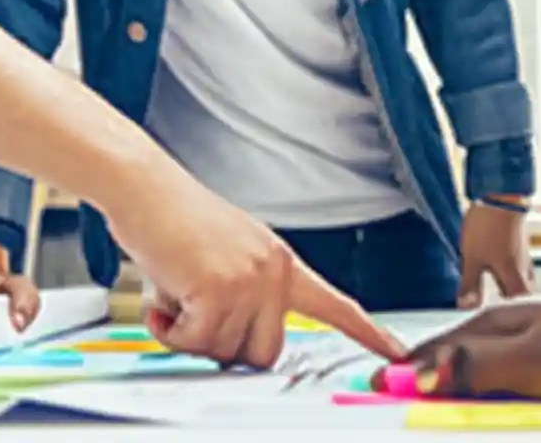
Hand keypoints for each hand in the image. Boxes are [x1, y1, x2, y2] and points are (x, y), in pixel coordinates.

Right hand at [107, 173, 405, 368]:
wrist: (145, 186)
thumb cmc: (174, 220)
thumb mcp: (229, 255)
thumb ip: (247, 294)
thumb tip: (237, 347)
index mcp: (282, 262)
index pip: (335, 305)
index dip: (366, 333)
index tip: (396, 353)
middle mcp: (274, 272)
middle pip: (265, 353)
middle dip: (226, 348)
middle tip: (196, 315)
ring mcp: (250, 281)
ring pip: (223, 352)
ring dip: (189, 333)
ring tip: (177, 291)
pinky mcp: (219, 290)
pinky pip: (194, 342)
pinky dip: (169, 331)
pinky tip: (163, 297)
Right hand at [406, 240, 540, 399]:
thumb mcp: (525, 362)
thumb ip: (472, 366)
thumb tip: (422, 376)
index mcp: (490, 324)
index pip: (432, 352)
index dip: (404, 371)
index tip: (376, 385)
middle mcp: (502, 326)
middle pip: (447, 351)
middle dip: (418, 369)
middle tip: (392, 388)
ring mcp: (523, 339)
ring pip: (470, 358)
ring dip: (446, 373)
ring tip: (425, 388)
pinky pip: (493, 368)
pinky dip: (475, 379)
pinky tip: (480, 389)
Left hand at [457, 200, 532, 308]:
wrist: (500, 194)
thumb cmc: (487, 227)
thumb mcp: (472, 259)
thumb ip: (470, 284)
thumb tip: (466, 307)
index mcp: (514, 273)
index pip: (521, 296)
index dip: (509, 301)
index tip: (495, 302)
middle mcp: (523, 262)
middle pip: (523, 282)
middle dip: (509, 286)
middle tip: (491, 285)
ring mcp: (523, 245)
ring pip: (520, 265)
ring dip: (507, 269)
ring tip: (489, 267)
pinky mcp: (518, 230)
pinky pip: (515, 249)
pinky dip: (505, 253)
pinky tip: (491, 247)